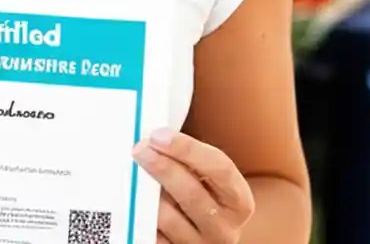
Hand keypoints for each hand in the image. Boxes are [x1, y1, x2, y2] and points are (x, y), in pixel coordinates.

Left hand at [133, 129, 254, 243]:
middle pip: (193, 195)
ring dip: (147, 195)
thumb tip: (154, 138)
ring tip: (133, 175)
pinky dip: (139, 216)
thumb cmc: (196, 195)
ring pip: (169, 218)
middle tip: (140, 149)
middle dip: (163, 168)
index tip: (159, 135)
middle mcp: (224, 228)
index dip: (189, 149)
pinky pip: (152, 235)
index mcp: (238, 201)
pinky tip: (131, 199)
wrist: (198, 235)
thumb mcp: (203, 178)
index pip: (221, 169)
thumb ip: (187, 161)